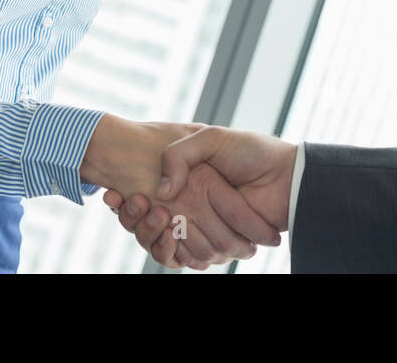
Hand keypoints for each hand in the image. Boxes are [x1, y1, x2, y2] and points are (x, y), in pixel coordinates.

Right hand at [104, 126, 296, 269]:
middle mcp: (190, 207)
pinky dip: (167, 250)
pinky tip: (163, 232)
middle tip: (125, 200)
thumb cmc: (252, 153)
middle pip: (145, 223)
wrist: (285, 177)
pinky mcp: (213, 247)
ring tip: (147, 211)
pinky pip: (181, 258)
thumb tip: (162, 192)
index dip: (125, 200)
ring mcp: (200, 228)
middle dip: (130, 216)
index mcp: (187, 183)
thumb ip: (180, 154)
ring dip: (144, 231)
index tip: (111, 192)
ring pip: (158, 242)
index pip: (145, 199)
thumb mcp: (211, 138)